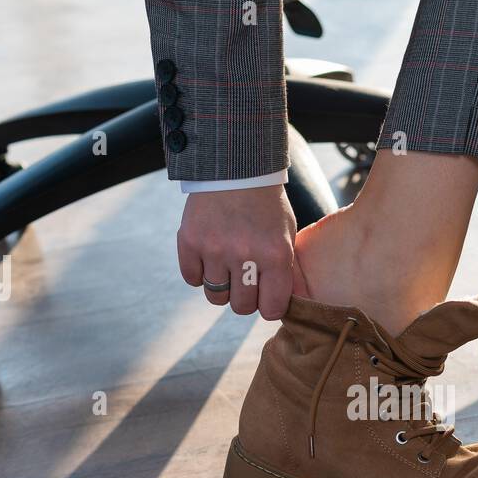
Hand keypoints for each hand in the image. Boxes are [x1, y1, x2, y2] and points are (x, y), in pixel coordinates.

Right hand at [176, 184, 304, 319]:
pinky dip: (200, 272)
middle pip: (241, 307)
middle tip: (246, 279)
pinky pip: (192, 278)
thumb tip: (279, 307)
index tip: (266, 297)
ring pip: (216, 296)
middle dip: (245, 298)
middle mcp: (245, 255)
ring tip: (227, 266)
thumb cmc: (266, 206)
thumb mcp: (287, 235)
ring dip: (222, 286)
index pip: (271, 309)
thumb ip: (284, 271)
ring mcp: (215, 249)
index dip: (268, 306)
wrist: (236, 168)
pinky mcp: (190, 241)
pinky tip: (209, 256)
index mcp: (275, 255)